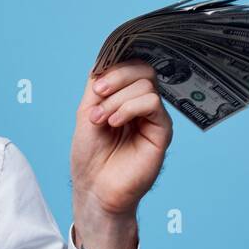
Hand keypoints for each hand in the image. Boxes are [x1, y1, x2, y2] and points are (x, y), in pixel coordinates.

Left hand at [70, 60, 172, 220]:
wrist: (95, 187)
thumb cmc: (90, 155)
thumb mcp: (87, 113)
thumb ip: (97, 87)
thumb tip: (106, 61)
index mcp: (123, 97)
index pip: (130, 66)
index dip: (114, 67)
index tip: (96, 83)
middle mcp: (141, 104)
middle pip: (142, 69)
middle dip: (116, 78)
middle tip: (98, 95)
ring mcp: (153, 117)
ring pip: (145, 85)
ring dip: (117, 99)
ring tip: (102, 120)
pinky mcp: (162, 131)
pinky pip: (152, 103)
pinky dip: (129, 108)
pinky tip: (114, 123)